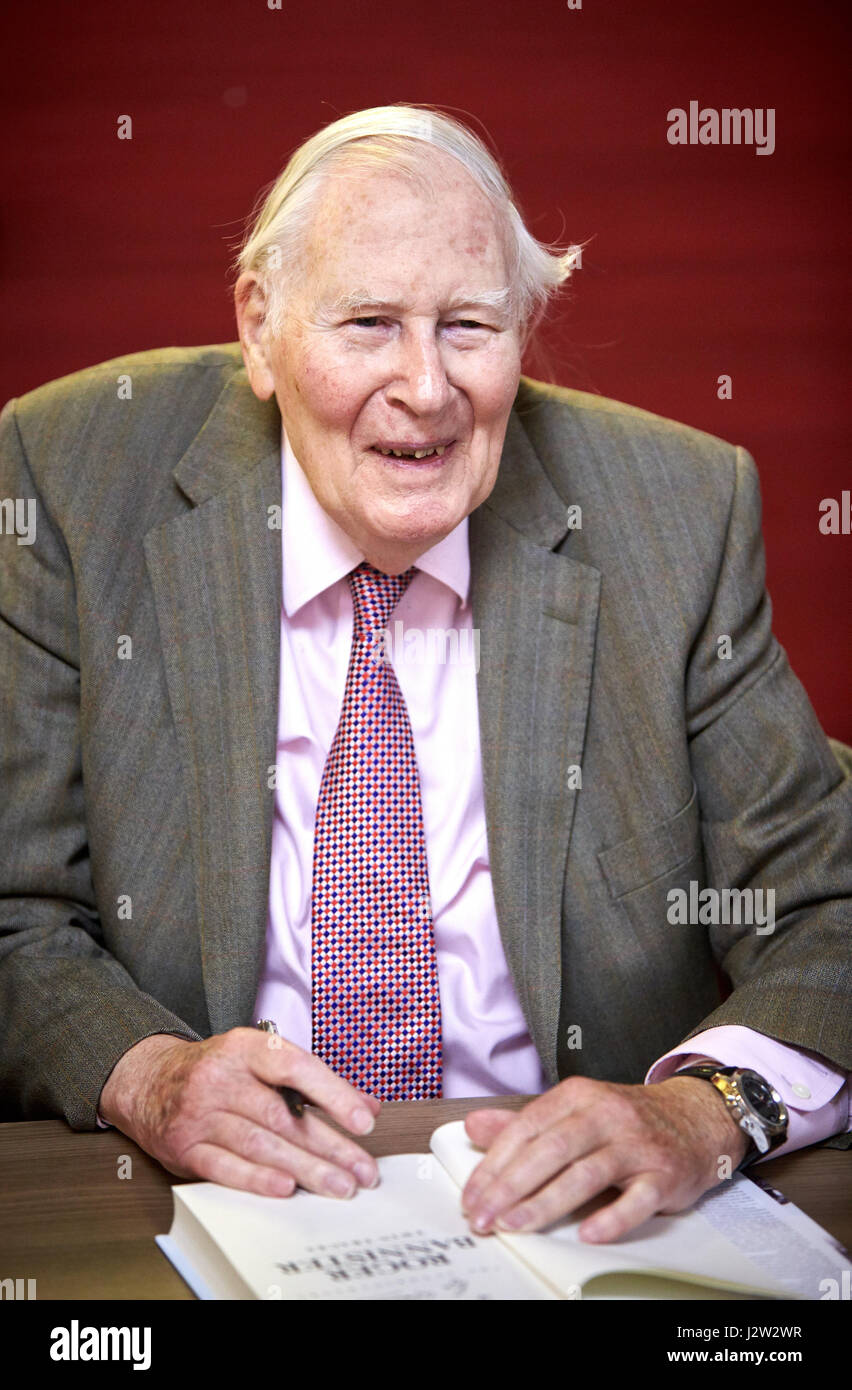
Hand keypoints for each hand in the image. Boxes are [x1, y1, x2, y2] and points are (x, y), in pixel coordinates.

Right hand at [98, 1029, 381, 1198]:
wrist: (148, 1080)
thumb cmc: (217, 1071)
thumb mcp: (260, 1060)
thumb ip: (313, 1083)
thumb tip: (366, 1106)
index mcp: (244, 1048)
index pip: (294, 1067)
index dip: (332, 1094)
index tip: (363, 1121)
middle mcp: (221, 1078)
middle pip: (282, 1115)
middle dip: (329, 1146)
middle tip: (362, 1171)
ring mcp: (199, 1113)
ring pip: (259, 1144)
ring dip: (304, 1169)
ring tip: (339, 1186)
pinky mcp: (184, 1147)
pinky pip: (225, 1166)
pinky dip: (257, 1179)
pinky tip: (286, 1188)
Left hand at [460, 1075, 748, 1242]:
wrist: (696, 1118)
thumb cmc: (627, 1120)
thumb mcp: (575, 1111)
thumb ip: (524, 1123)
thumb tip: (474, 1126)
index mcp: (578, 1096)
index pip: (526, 1128)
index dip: (494, 1164)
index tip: (472, 1195)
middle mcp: (606, 1114)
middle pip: (550, 1150)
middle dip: (510, 1187)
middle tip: (484, 1217)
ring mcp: (637, 1145)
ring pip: (586, 1174)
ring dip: (546, 1203)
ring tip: (515, 1225)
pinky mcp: (664, 1174)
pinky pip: (637, 1199)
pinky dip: (612, 1218)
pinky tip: (587, 1234)